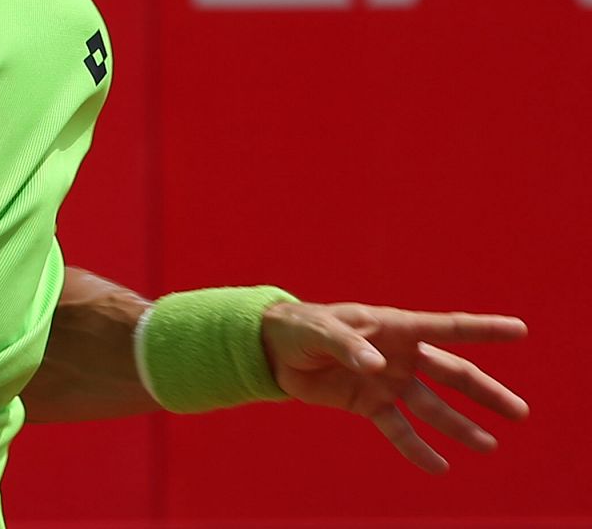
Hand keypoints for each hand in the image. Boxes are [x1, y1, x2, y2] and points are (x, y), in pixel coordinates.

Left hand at [262, 302, 528, 473]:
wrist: (274, 348)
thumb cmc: (301, 327)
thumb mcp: (320, 330)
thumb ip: (347, 346)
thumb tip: (378, 367)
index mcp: (393, 327)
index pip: (446, 328)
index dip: (483, 329)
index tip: (519, 330)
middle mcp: (399, 355)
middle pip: (451, 374)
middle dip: (485, 392)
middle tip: (519, 413)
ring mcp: (387, 381)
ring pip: (432, 406)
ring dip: (458, 426)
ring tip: (488, 445)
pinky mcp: (369, 404)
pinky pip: (398, 429)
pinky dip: (416, 448)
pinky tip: (439, 467)